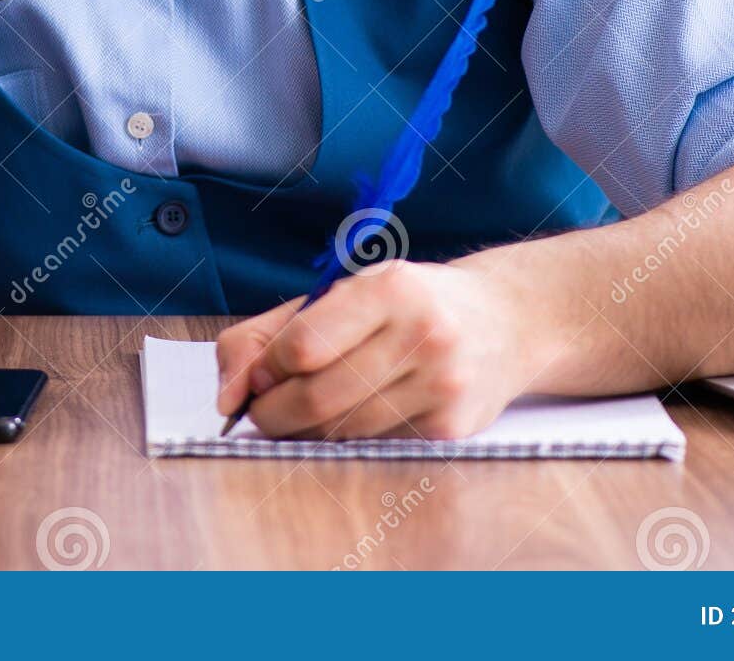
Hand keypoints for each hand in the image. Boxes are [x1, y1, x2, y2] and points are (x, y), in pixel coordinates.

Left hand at [214, 257, 540, 439]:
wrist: (505, 321)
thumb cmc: (408, 304)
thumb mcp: (345, 293)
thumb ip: (271, 333)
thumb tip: (228, 393)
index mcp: (389, 287)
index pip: (302, 346)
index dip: (265, 369)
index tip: (258, 374)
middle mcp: (422, 334)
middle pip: (317, 397)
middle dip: (273, 412)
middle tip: (262, 409)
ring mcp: (441, 384)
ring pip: (342, 430)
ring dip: (305, 430)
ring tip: (303, 410)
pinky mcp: (451, 426)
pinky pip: (373, 445)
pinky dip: (346, 438)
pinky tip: (351, 415)